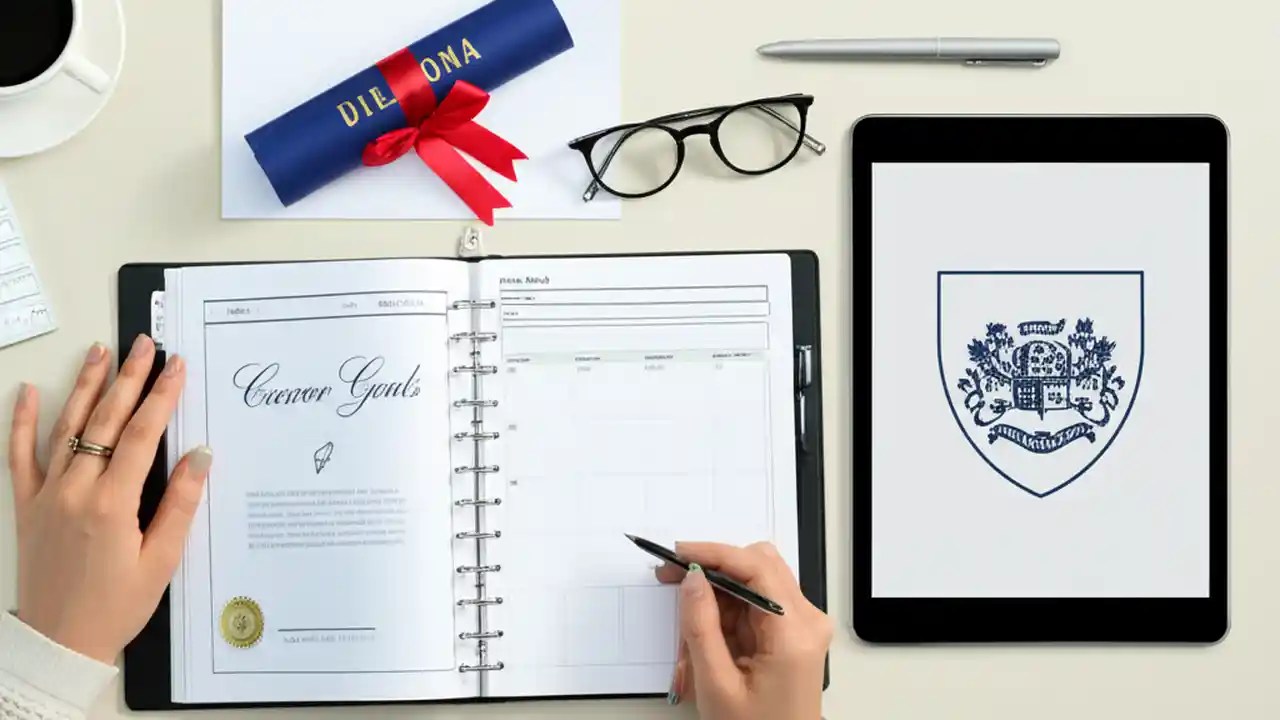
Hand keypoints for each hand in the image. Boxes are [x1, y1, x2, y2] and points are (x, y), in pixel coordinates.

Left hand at [8, 336, 211, 663]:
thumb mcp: (161, 562)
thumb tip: (199, 455)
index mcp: (112, 506)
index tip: (177, 367)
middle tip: (144, 345)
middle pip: (104, 422)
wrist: (59, 643)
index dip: (161, 397)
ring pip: (66, 429)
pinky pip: (21, 456)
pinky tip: (30, 393)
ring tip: (100, 352)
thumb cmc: (115, 607)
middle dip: (128, 378)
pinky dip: (24, 422)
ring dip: (84, 386)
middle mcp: (75, 493)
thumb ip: (180, 505)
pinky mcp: (27, 507)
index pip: (140, 436)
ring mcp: (47, 496)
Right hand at [657, 542, 830, 719]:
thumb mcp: (716, 684)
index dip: (715, 553)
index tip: (679, 553)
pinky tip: (706, 639)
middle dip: (712, 569)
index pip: (757, 567)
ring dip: (716, 596)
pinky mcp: (793, 632)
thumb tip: (691, 579)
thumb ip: (701, 627)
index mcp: (794, 634)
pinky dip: (726, 613)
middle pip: (758, 566)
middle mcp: (807, 621)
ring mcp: (803, 625)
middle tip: (672, 578)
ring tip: (687, 631)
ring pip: (753, 582)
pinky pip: (755, 604)